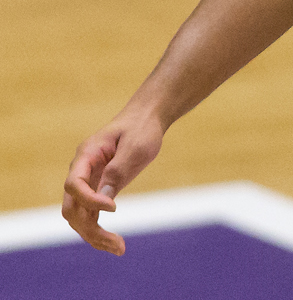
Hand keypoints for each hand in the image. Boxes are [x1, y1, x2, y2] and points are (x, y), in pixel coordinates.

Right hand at [62, 108, 165, 253]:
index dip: (89, 200)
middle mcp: (81, 171)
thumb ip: (118, 170)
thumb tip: (105, 200)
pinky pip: (91, 215)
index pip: (74, 185)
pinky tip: (114, 243)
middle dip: (90, 228)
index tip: (114, 207)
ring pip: (79, 216)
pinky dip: (99, 230)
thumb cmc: (141, 129)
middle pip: (71, 207)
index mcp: (85, 155)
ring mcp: (87, 182)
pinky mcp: (97, 190)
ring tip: (119, 249)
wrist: (145, 119)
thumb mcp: (136, 146)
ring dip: (94, 235)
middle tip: (117, 243)